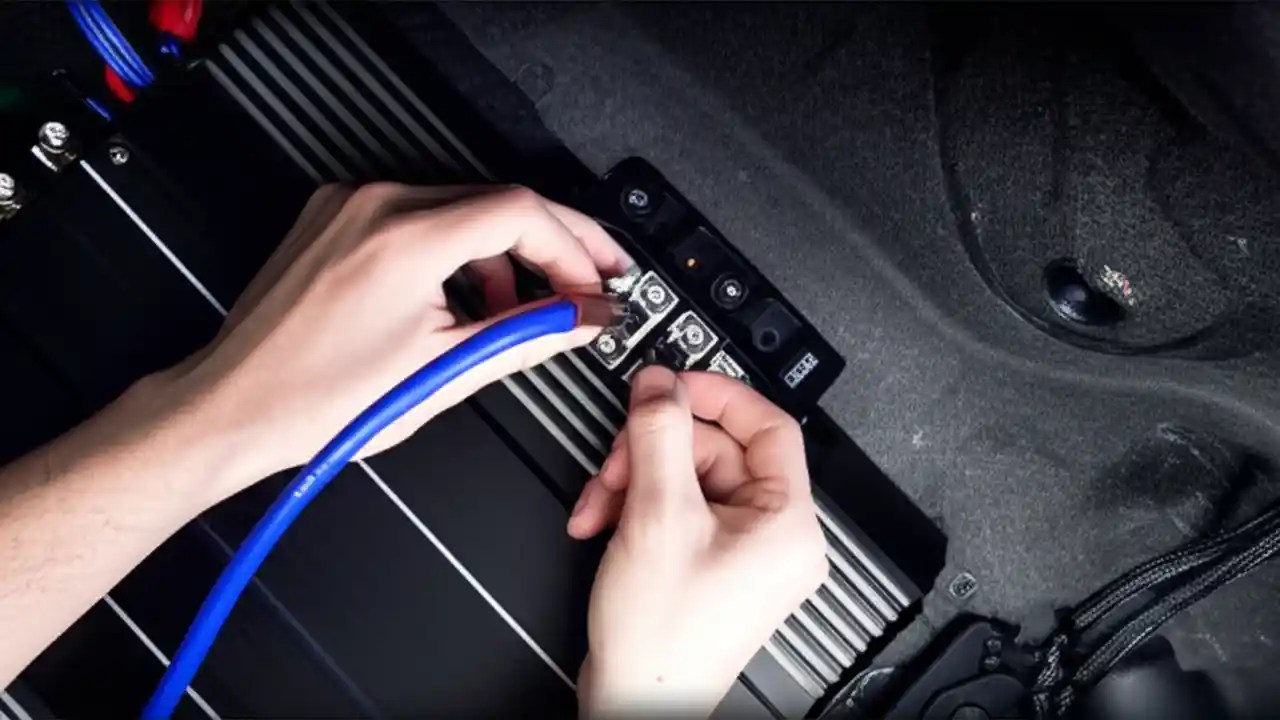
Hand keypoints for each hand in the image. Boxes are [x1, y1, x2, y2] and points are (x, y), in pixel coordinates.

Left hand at [151, 183, 628, 502]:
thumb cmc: (316, 401)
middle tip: (592, 278)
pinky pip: (420, 213)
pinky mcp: (336, 216)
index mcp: (405, 238)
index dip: (574, 248)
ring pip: (461, 206)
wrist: (235, 406)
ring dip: (506, 251)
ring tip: (522, 306)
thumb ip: (526, 336)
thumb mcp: (442, 373)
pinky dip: (459, 247)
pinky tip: (469, 293)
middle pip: (498, 200)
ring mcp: (351, 205)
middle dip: (553, 243)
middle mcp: (376, 205)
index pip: (522, 211)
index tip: (596, 284)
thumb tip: (579, 320)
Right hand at [567, 366, 828, 716]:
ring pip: (683, 476)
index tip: (673, 384)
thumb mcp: (657, 515)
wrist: (634, 703)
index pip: (769, 425)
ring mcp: (736, 550)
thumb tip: (660, 383)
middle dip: (651, 451)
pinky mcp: (703, 561)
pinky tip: (602, 522)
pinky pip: (673, 507)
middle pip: (713, 450)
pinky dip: (632, 507)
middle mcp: (771, 535)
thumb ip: (658, 435)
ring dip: (631, 480)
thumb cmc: (664, 639)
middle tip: (617, 460)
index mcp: (787, 522)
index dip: (717, 395)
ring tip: (601, 505)